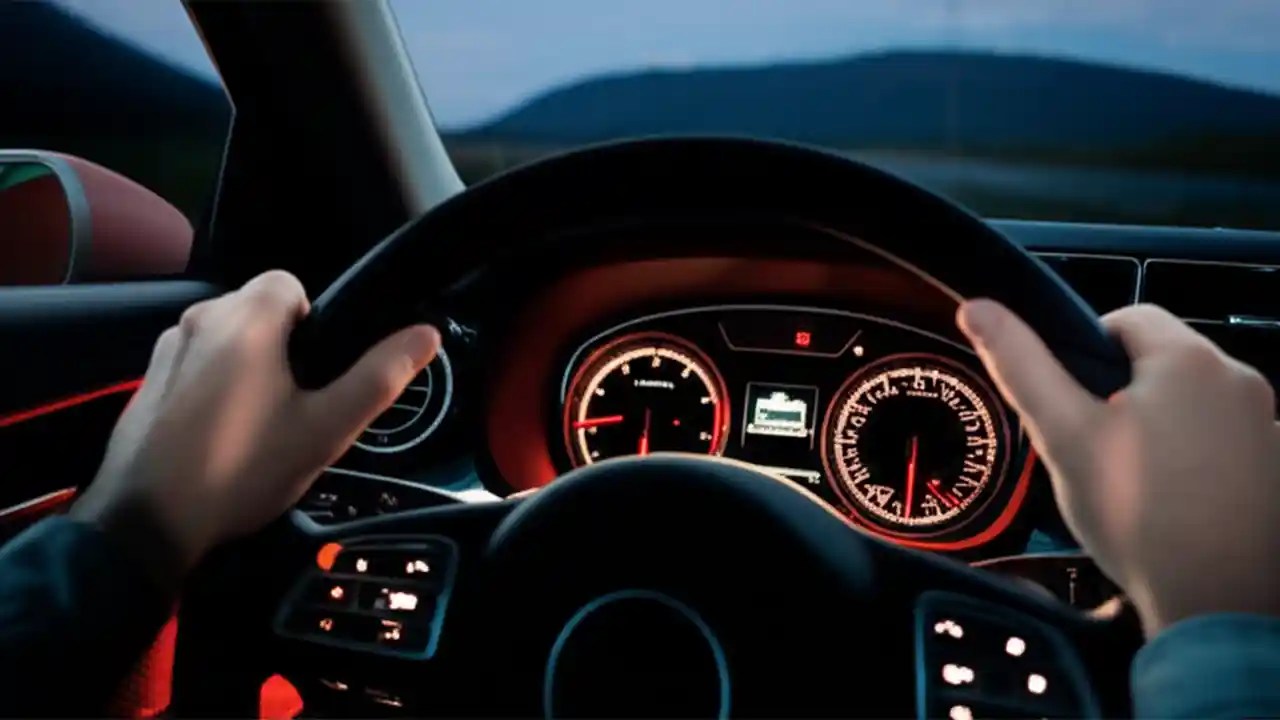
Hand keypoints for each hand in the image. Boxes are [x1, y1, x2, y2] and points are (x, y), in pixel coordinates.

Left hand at [72, 271, 439, 581]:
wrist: (147, 523)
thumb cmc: (244, 470)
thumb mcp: (326, 429)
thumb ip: (379, 377)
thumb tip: (427, 334)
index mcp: (245, 318)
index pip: (291, 283)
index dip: (316, 322)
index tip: (319, 373)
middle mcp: (198, 318)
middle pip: (259, 311)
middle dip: (284, 348)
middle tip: (297, 409)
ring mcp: (164, 350)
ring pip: (228, 339)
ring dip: (249, 367)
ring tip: (260, 428)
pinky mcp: (146, 382)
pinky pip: (197, 365)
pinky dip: (215, 387)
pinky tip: (221, 438)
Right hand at [958, 300, 1279, 635]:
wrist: (1217, 603)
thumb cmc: (1136, 515)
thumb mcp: (1064, 435)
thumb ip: (1021, 365)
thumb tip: (978, 307)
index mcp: (1188, 359)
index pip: (1128, 317)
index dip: (1087, 350)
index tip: (1072, 402)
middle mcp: (1241, 379)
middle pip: (1163, 361)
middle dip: (1124, 392)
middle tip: (1096, 446)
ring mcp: (1268, 425)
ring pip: (1194, 402)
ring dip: (1162, 424)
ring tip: (1134, 480)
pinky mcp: (1277, 466)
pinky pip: (1225, 439)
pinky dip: (1198, 456)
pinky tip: (1177, 501)